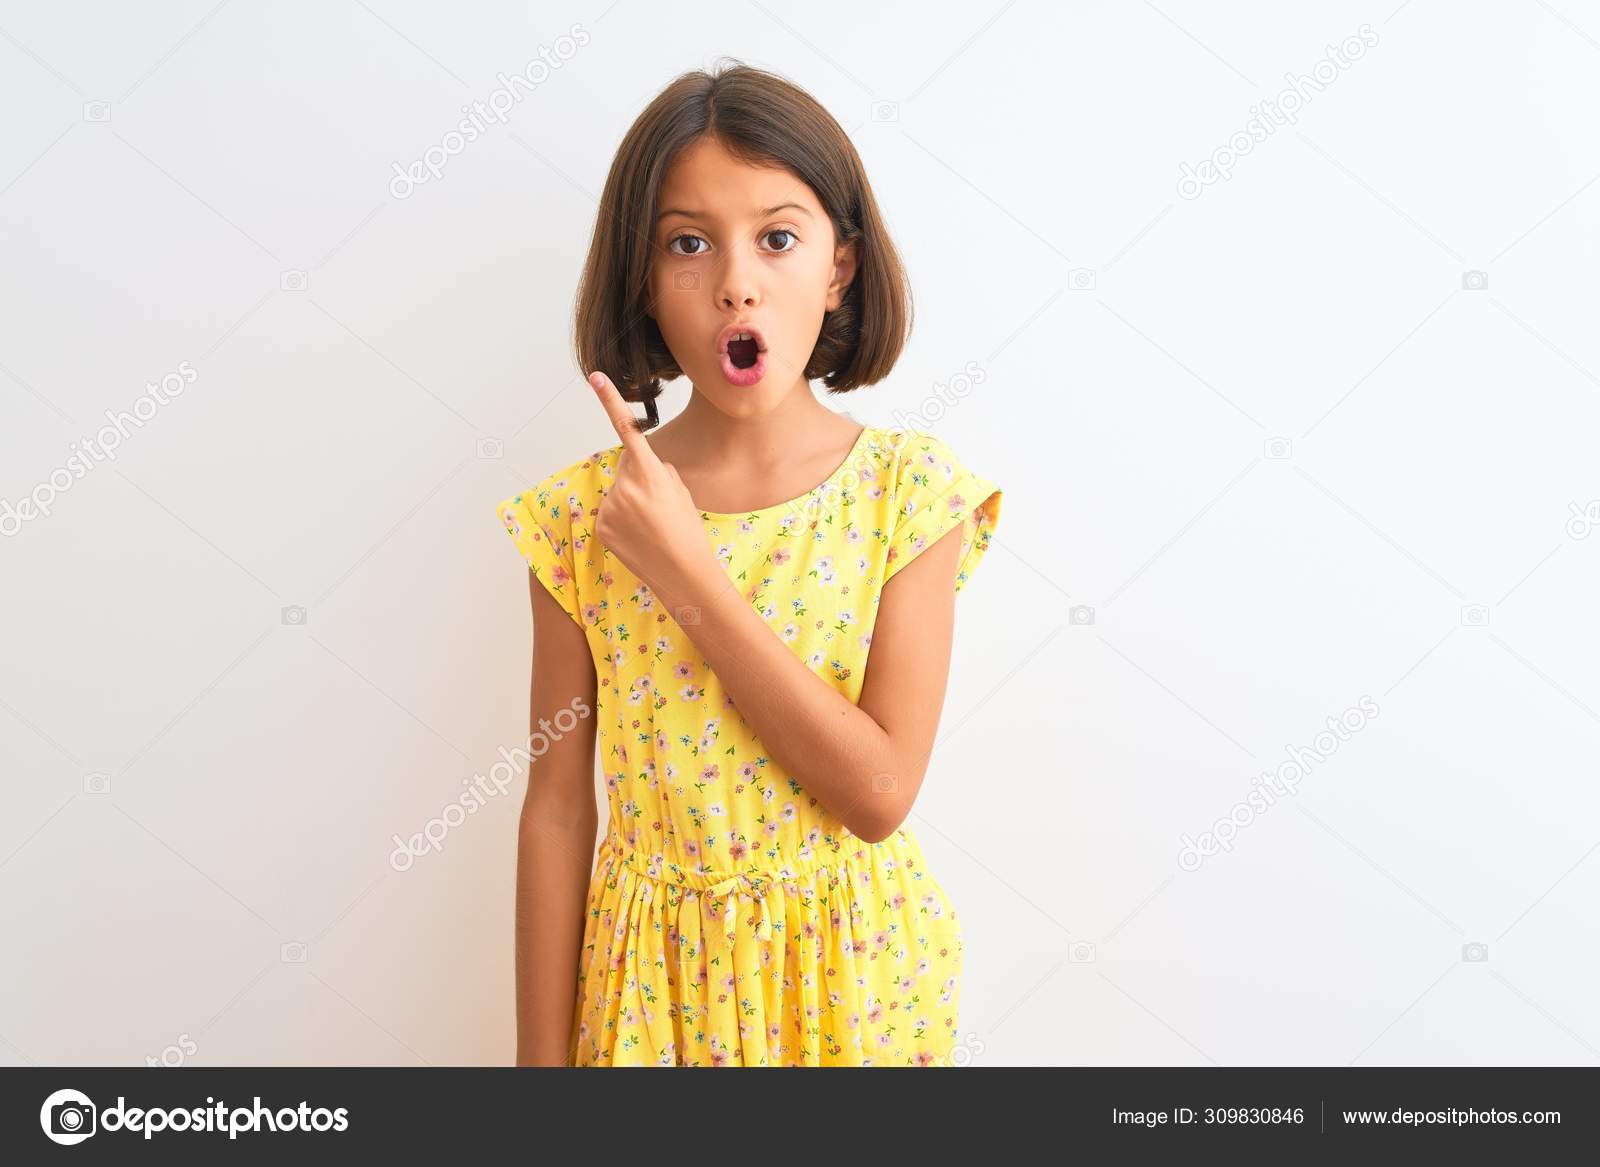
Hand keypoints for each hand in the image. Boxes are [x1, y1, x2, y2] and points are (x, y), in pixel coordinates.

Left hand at [588, 371, 716, 602]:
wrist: (682, 574)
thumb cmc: (689, 532)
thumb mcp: (682, 492)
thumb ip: (660, 471)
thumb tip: (641, 467)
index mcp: (650, 473)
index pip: (628, 430)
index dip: (610, 401)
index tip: (595, 377)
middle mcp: (625, 487)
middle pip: (627, 466)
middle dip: (639, 476)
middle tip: (660, 505)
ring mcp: (610, 507)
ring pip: (619, 490)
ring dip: (631, 500)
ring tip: (651, 525)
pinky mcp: (601, 526)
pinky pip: (610, 510)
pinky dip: (622, 519)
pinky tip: (638, 535)